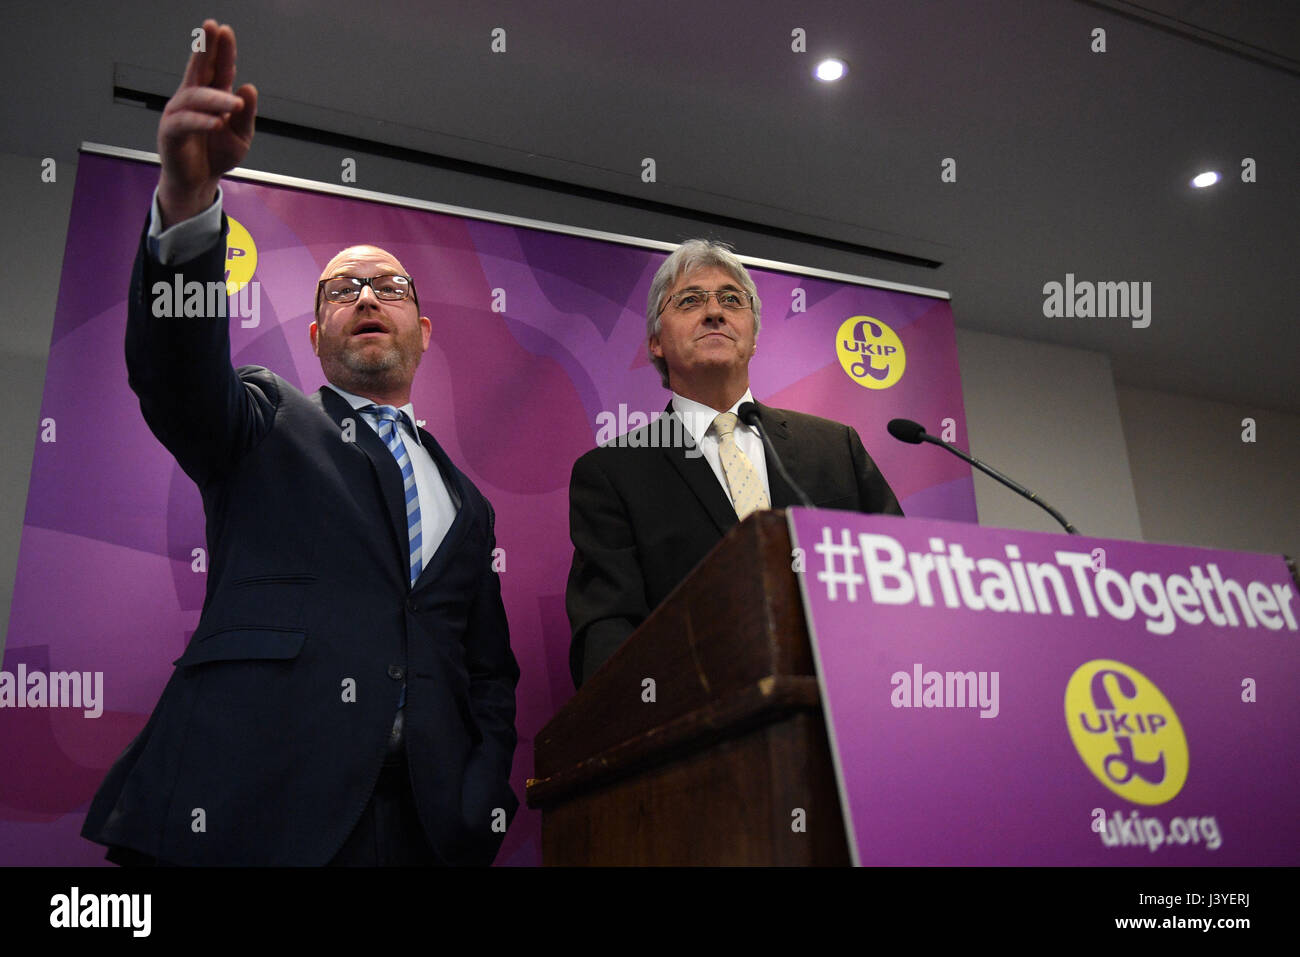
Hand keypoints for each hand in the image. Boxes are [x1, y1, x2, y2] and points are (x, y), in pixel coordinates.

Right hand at [156, 19, 257, 227]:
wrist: (199, 182)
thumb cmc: (217, 154)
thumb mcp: (241, 135)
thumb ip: (246, 114)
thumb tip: (248, 87)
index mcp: (212, 96)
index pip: (217, 68)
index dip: (220, 50)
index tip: (224, 29)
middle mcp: (193, 99)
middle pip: (199, 69)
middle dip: (205, 48)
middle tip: (212, 29)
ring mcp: (180, 113)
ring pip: (195, 97)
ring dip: (215, 98)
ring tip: (233, 103)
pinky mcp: (171, 132)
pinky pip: (185, 123)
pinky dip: (202, 122)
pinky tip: (217, 122)